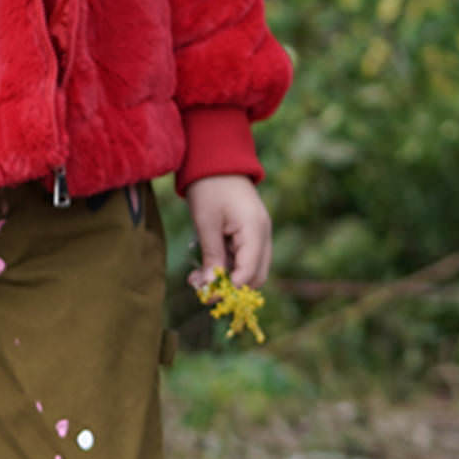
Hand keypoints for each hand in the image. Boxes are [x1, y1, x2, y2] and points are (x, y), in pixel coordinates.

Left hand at [186, 174, 272, 292]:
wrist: (216, 160)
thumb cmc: (210, 188)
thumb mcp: (206, 223)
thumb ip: (212, 256)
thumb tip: (210, 287)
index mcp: (255, 230)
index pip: (250, 272)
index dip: (231, 289)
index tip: (207, 298)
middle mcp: (262, 234)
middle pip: (256, 275)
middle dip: (231, 288)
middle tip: (204, 292)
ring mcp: (258, 233)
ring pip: (249, 269)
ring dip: (226, 279)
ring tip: (196, 280)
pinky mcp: (249, 232)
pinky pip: (242, 257)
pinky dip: (226, 267)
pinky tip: (203, 269)